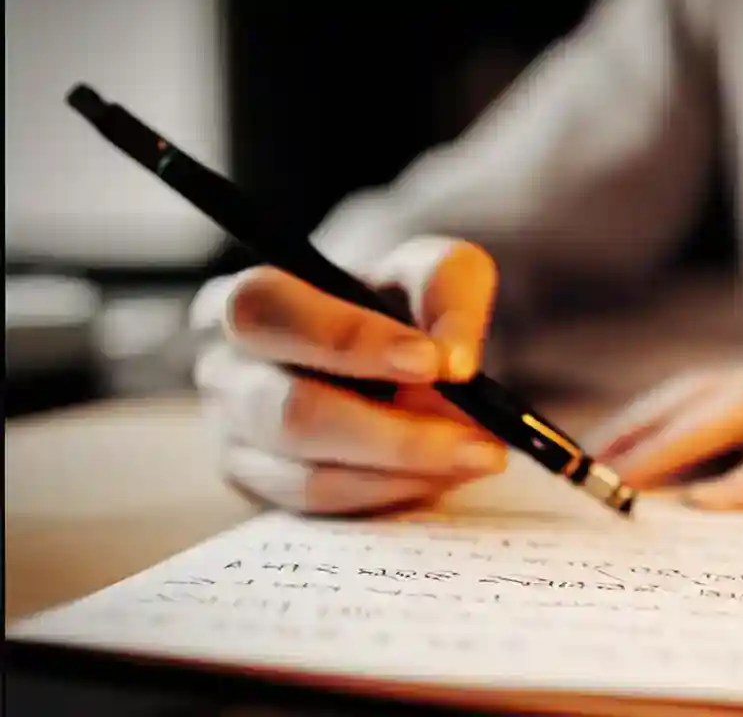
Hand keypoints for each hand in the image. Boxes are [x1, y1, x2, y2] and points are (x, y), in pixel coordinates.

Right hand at [190, 238, 506, 513]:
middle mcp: (225, 374)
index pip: (273, 313)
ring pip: (310, 476)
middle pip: (290, 413)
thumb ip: (448, 291)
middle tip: (480, 441)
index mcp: (247, 301)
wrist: (387, 360)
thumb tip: (454, 362)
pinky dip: (393, 494)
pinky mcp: (265, 493)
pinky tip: (446, 475)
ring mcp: (236, 443)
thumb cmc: (400, 306)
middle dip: (392, 434)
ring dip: (405, 472)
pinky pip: (327, 508)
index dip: (350, 339)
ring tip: (478, 457)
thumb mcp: (433, 271)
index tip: (432, 363)